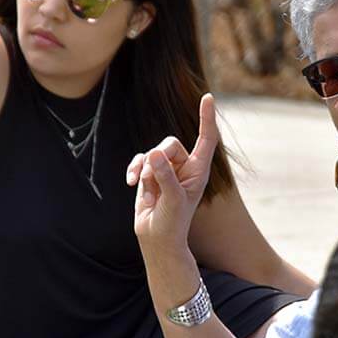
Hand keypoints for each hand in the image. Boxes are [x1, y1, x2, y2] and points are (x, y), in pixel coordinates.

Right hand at [131, 93, 218, 252]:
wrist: (156, 239)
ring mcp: (166, 171)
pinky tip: (130, 182)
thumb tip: (154, 153)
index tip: (207, 97)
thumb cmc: (172, 223)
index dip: (207, 118)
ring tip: (144, 189)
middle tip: (153, 178)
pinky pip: (140, 161)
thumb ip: (165, 176)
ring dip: (145, 169)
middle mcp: (184, 168)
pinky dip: (134, 169)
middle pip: (170, 143)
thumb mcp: (172, 200)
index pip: (206, 139)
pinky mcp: (149, 175)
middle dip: (158, 157)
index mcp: (198, 171)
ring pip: (153, 152)